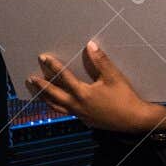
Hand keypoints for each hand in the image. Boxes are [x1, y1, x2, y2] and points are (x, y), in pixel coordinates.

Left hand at [24, 39, 165, 134]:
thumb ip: (100, 61)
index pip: (64, 77)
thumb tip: (90, 45)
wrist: (134, 120)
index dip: (53, 66)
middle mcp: (77, 105)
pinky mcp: (84, 120)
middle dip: (41, 85)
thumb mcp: (114, 77)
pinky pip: (66, 112)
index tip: (43, 57)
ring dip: (45, 98)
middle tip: (30, 78)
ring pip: (57, 106)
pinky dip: (57, 106)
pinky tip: (56, 102)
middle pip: (53, 94)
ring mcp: (80, 114)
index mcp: (83, 93)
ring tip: (36, 92)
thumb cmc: (125, 97)